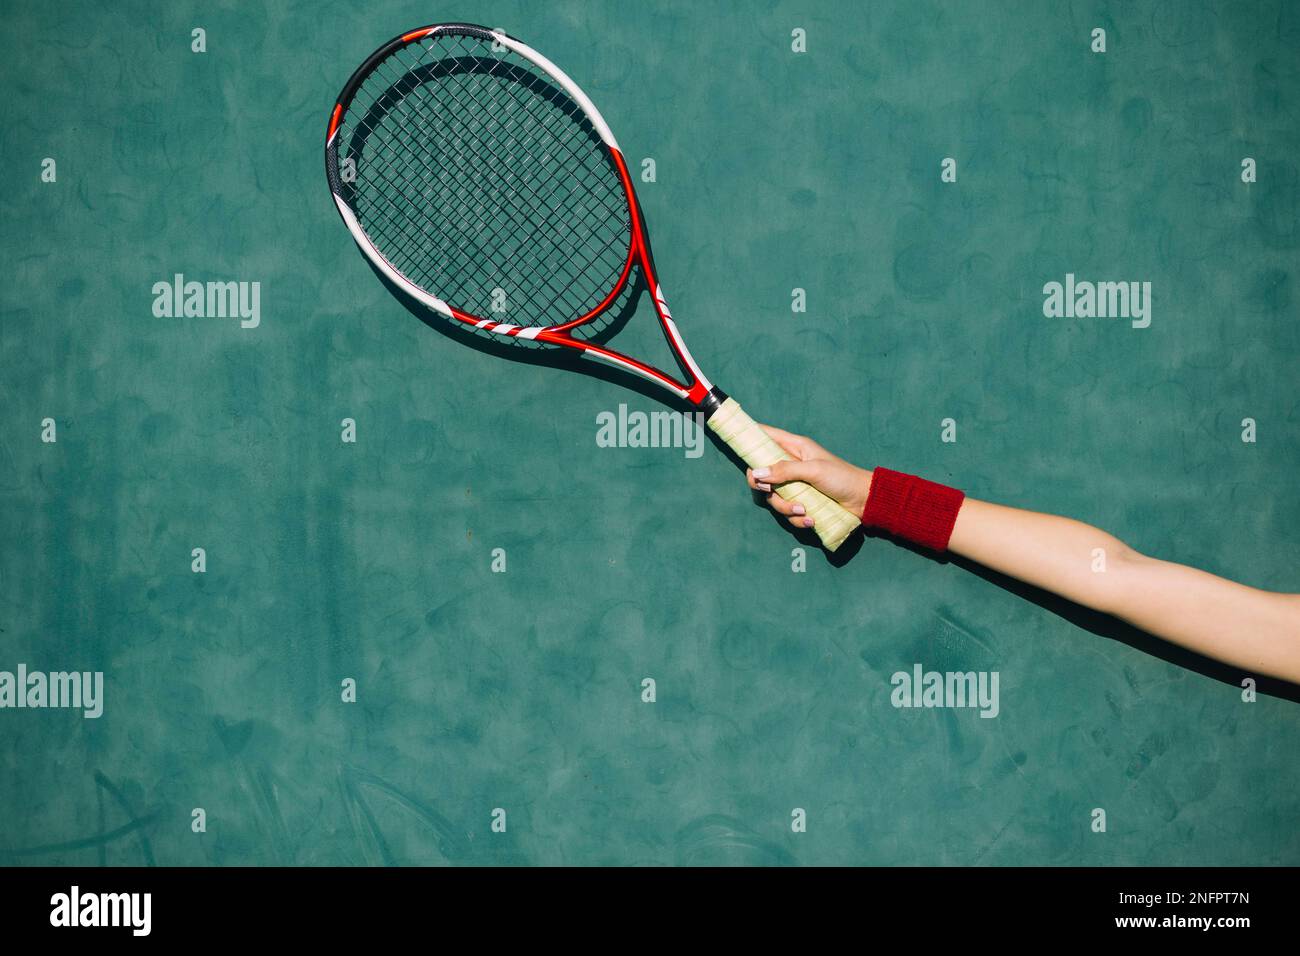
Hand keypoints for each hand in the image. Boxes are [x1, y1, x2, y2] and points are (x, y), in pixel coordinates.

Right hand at [744, 425, 872, 529]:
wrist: (864, 501)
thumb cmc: (842, 478)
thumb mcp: (814, 470)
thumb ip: (784, 470)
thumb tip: (756, 473)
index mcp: (794, 447)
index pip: (765, 436)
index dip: (749, 437)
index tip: (734, 442)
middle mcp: (790, 465)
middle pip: (760, 474)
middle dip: (766, 488)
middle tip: (771, 492)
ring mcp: (794, 484)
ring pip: (773, 497)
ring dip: (786, 508)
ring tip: (805, 511)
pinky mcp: (800, 501)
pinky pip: (787, 511)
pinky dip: (797, 518)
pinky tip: (811, 519)